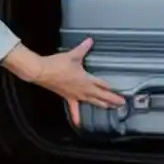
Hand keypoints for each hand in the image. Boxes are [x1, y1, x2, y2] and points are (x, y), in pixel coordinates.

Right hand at [3, 38, 124, 119]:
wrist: (42, 72)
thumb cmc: (57, 64)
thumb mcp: (73, 55)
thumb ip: (83, 48)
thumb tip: (90, 40)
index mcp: (86, 79)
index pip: (102, 85)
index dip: (111, 88)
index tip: (120, 92)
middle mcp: (83, 90)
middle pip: (100, 96)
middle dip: (112, 100)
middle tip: (121, 103)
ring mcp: (75, 95)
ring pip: (91, 101)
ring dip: (101, 105)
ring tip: (109, 108)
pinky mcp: (67, 97)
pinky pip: (73, 108)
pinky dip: (76, 116)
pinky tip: (79, 123)